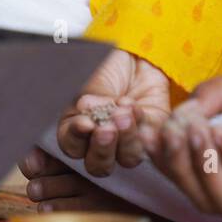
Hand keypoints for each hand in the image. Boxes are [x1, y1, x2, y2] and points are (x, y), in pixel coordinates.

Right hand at [56, 48, 170, 176]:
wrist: (135, 55)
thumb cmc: (105, 67)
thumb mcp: (89, 81)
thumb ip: (86, 100)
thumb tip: (85, 110)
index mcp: (76, 131)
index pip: (71, 148)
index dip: (76, 140)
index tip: (84, 124)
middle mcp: (99, 144)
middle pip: (98, 165)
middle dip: (102, 148)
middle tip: (107, 128)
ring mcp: (126, 144)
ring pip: (125, 159)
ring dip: (125, 138)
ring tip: (124, 110)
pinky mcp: (151, 137)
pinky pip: (148, 144)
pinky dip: (141, 126)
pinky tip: (136, 106)